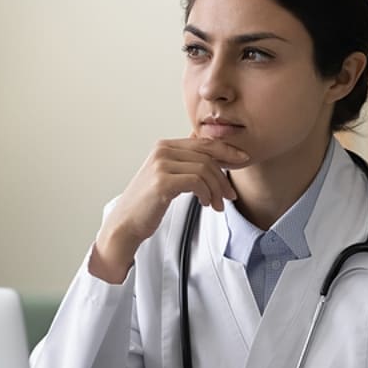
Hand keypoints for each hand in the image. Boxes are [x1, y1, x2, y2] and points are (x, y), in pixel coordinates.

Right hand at [90, 138, 247, 282]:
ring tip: (216, 205)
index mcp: (164, 146)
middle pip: (207, 154)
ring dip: (216, 189)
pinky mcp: (162, 181)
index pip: (203, 142)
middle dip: (224, 175)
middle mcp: (162, 150)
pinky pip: (197, 182)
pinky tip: (206, 204)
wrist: (125, 224)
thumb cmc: (147, 204)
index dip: (226, 151)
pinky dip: (207, 193)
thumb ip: (185, 161)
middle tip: (230, 195)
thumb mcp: (167, 176)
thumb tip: (208, 147)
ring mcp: (161, 164)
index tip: (242, 161)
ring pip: (205, 169)